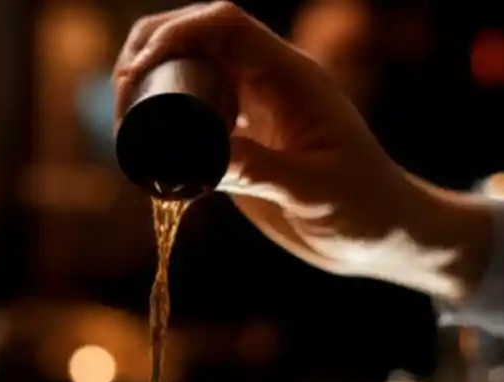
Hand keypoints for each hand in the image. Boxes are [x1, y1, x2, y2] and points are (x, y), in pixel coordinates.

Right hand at [113, 2, 491, 300]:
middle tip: (120, 96)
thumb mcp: (312, 192)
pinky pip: (194, 112)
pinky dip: (164, 120)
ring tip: (123, 123)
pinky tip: (146, 151)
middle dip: (150, 49)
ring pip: (191, 69)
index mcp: (291, 77)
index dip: (176, 32)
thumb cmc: (364, 209)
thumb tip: (201, 159)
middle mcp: (268, 82)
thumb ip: (260, 172)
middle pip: (198, 34)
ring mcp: (253, 108)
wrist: (383, 235)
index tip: (137, 70)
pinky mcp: (241, 139)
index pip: (226, 25)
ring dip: (151, 81)